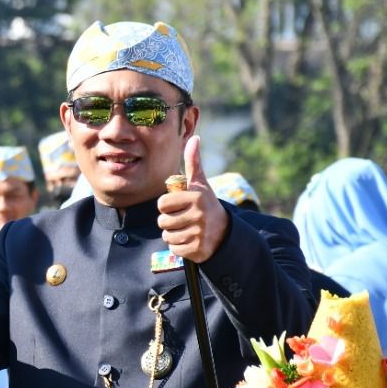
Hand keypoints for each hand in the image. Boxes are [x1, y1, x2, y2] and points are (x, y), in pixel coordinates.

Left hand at [157, 135, 228, 262]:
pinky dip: (178, 246)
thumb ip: (193, 163)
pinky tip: (189, 240)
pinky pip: (173, 248)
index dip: (166, 205)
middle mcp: (199, 215)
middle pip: (162, 221)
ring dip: (172, 233)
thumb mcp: (200, 183)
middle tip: (181, 218)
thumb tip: (194, 138)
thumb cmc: (205, 204)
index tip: (177, 205)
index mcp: (196, 197)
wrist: (224, 231)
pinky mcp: (198, 249)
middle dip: (168, 221)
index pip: (162, 204)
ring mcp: (199, 233)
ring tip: (185, 228)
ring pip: (167, 236)